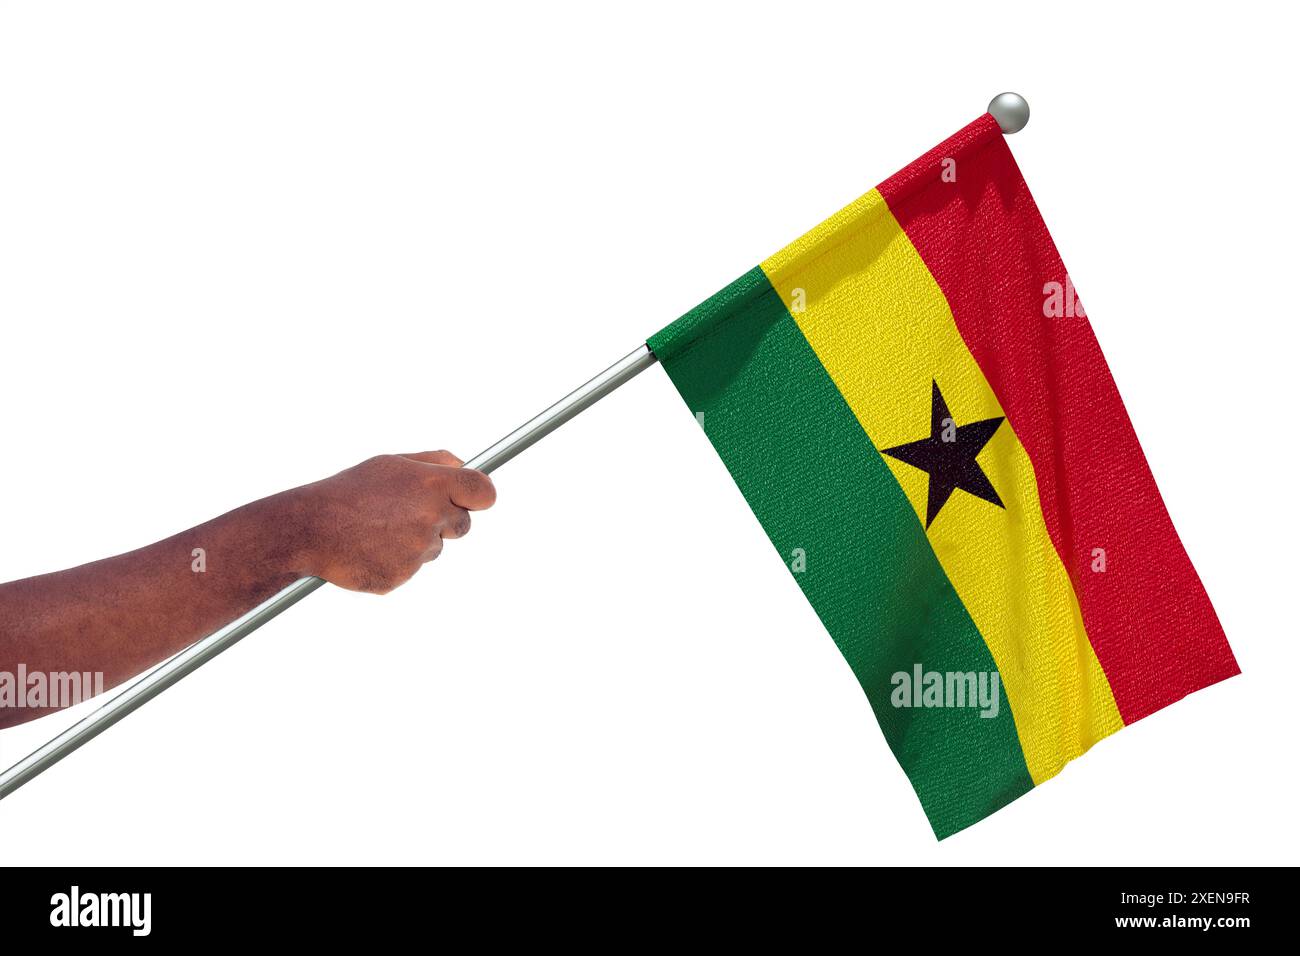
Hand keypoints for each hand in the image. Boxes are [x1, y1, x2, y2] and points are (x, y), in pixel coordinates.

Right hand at [295, 451, 495, 593]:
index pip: (484, 492)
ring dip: (417, 540)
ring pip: (435, 548)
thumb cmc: (350, 491)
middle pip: (464, 525)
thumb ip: (434, 461)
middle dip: (445, 519)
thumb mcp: (391, 463)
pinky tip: (371, 548)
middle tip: (408, 512)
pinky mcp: (402, 577)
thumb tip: (465, 464)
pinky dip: (396, 560)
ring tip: (379, 529)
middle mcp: (430, 518)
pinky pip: (412, 569)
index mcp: (432, 485)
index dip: (481, 496)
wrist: (309, 529)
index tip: (475, 499)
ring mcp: (417, 551)